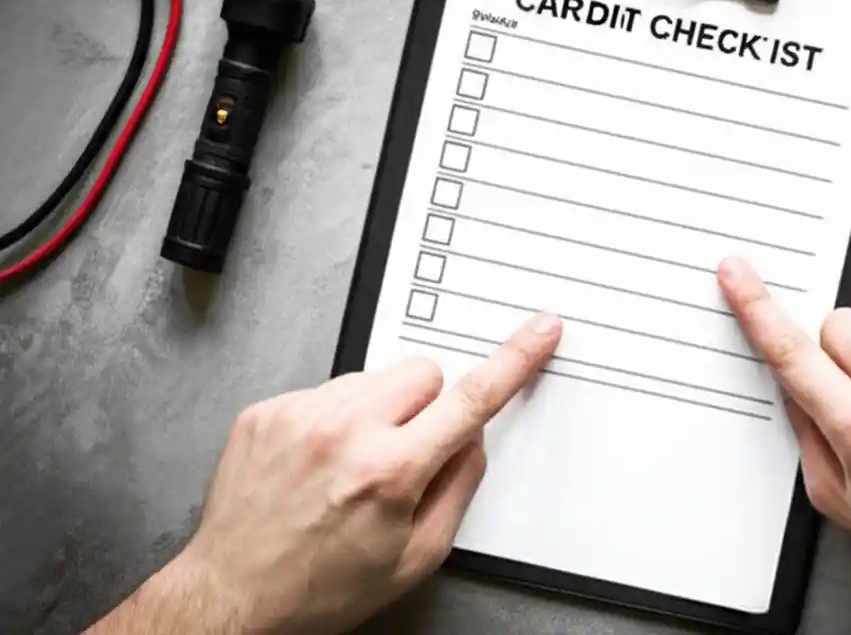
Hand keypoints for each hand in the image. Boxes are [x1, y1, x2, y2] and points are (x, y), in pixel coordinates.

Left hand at [93, 312, 561, 634]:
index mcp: (389, 471)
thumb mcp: (416, 557)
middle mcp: (342, 432)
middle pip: (423, 373)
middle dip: (429, 407)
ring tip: (352, 465)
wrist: (234, 596)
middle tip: (407, 454)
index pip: (470, 401)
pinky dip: (335, 417)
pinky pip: (327, 389)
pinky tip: (319, 462)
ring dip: (379, 410)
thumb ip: (459, 486)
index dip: (514, 361)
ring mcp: (299, 416)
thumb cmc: (320, 588)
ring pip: (375, 377)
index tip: (538, 332)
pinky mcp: (268, 410)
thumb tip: (472, 437)